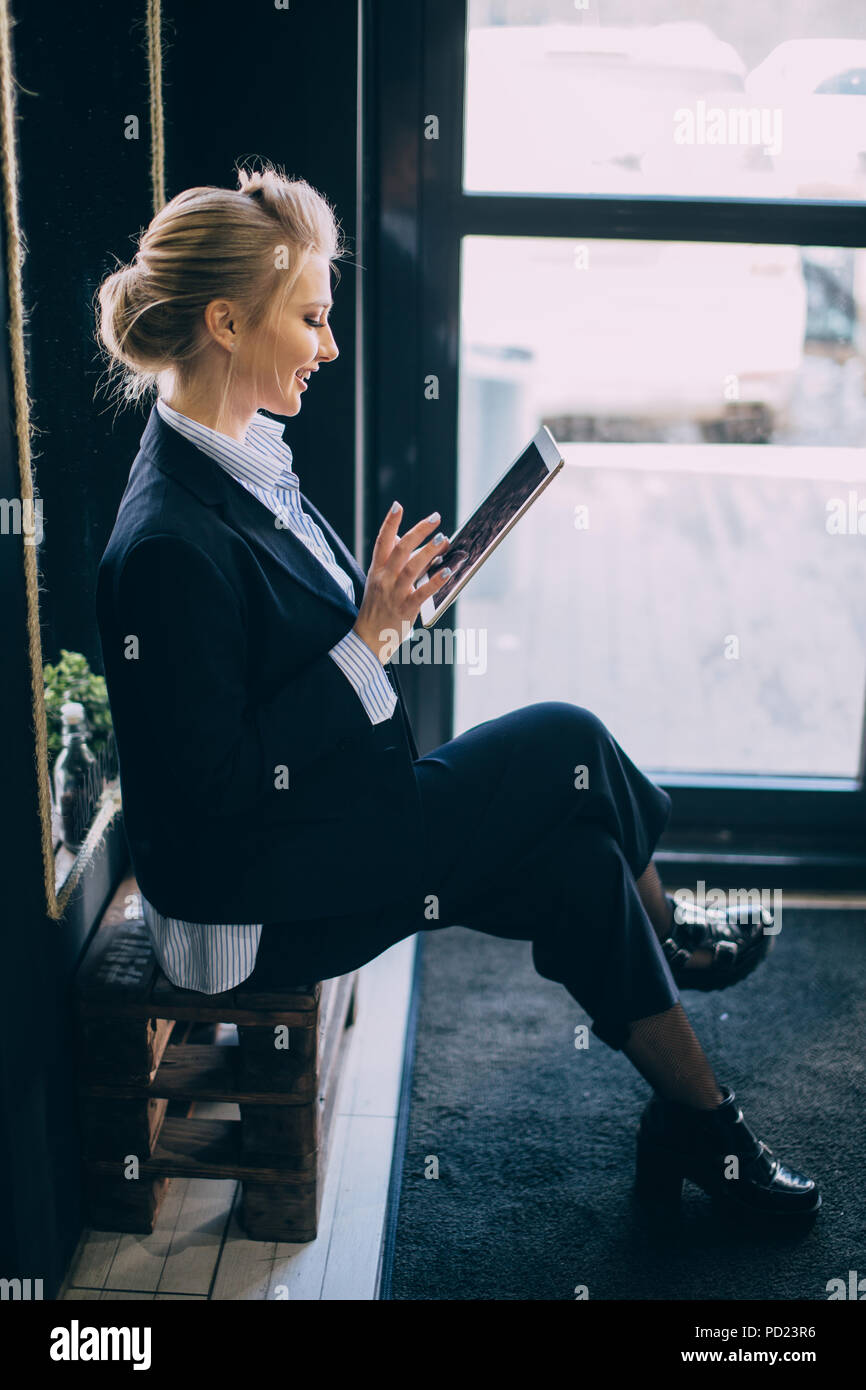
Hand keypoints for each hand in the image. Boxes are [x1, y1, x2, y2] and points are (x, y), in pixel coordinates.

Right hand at [352, 502, 452, 662]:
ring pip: (412, 568)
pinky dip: (435, 581)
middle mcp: (384, 579)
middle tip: (436, 518)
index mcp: (377, 570)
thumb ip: (398, 565)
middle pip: (400, 549)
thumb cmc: (378, 608)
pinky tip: (448, 572)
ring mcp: (394, 594)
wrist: (368, 639)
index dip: (389, 523)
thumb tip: (427, 548)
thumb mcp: (380, 583)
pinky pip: (422, 593)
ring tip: (443, 539)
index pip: (381, 541)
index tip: (398, 505)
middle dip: (418, 531)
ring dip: (429, 552)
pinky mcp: (405, 609)